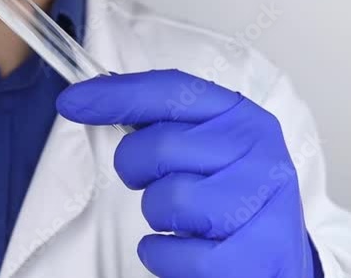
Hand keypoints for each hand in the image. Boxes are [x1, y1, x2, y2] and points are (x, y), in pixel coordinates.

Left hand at [56, 70, 318, 277]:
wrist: (278, 261)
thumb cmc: (230, 200)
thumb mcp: (206, 149)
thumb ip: (160, 122)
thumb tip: (87, 98)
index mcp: (242, 119)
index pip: (172, 91)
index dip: (117, 94)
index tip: (73, 101)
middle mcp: (259, 153)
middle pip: (160, 145)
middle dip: (136, 169)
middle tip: (154, 183)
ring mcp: (261, 205)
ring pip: (168, 200)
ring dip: (158, 216)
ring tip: (183, 221)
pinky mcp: (255, 257)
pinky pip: (175, 253)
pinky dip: (164, 257)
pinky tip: (185, 250)